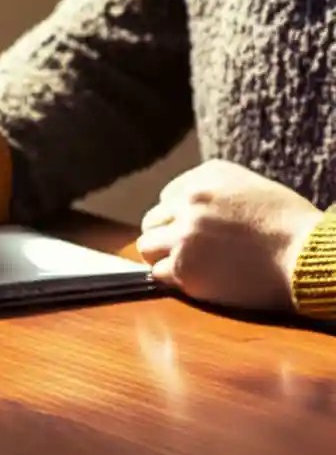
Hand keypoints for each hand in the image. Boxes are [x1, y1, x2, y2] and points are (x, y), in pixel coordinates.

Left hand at [137, 159, 323, 311]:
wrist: (308, 255)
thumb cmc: (291, 225)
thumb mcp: (253, 187)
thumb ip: (216, 193)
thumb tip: (182, 209)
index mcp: (207, 176)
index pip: (168, 196)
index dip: (177, 215)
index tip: (193, 228)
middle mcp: (190, 201)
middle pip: (152, 220)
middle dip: (165, 234)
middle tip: (185, 249)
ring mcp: (183, 234)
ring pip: (146, 245)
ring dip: (161, 255)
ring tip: (187, 263)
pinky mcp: (184, 268)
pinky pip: (157, 273)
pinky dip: (173, 278)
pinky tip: (196, 279)